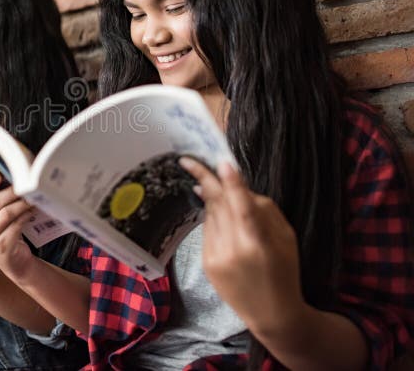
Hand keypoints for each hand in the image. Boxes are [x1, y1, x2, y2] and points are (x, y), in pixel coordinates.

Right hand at [0, 172, 37, 280]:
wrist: (14, 262)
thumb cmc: (5, 234)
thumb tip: (2, 177)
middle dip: (11, 192)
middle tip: (24, 185)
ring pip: (6, 213)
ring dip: (21, 203)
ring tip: (31, 198)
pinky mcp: (1, 248)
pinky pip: (15, 225)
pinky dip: (25, 216)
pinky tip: (31, 212)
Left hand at [179, 158, 304, 336]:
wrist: (271, 313)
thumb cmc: (284, 270)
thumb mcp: (285, 237)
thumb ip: (264, 210)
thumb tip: (237, 187)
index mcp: (259, 242)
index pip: (243, 207)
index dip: (233, 184)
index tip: (222, 163)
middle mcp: (235, 250)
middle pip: (218, 205)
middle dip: (205, 179)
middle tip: (189, 160)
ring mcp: (217, 257)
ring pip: (210, 215)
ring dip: (211, 200)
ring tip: (214, 191)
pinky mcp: (207, 264)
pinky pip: (207, 231)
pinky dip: (213, 221)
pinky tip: (221, 221)